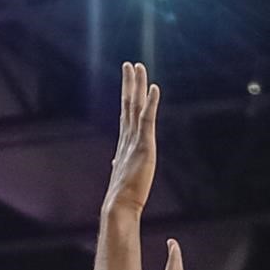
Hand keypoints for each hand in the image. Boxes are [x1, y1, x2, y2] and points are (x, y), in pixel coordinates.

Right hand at [103, 62, 159, 215]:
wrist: (120, 205)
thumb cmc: (123, 194)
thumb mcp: (123, 173)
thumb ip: (120, 163)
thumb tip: (115, 161)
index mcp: (125, 142)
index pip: (126, 113)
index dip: (127, 95)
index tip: (128, 81)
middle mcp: (127, 136)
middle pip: (128, 103)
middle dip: (129, 83)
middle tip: (129, 65)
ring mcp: (134, 139)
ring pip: (135, 106)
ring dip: (137, 85)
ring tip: (138, 67)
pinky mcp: (144, 145)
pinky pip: (147, 118)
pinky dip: (151, 103)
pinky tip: (154, 88)